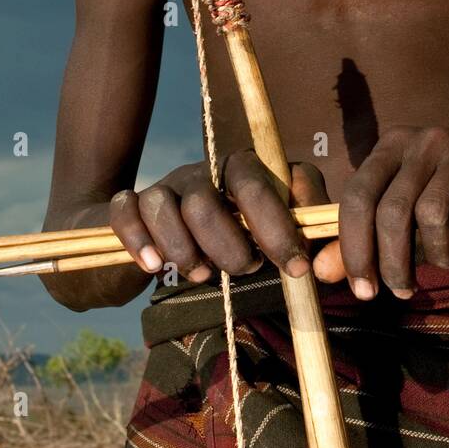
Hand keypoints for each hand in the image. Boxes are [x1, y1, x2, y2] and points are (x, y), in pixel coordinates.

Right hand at [109, 153, 329, 282]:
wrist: (161, 242)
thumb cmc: (233, 242)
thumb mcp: (272, 241)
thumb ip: (304, 245)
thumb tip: (321, 267)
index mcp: (242, 173)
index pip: (260, 181)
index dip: (279, 225)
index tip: (295, 267)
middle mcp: (203, 173)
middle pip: (209, 196)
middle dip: (230, 243)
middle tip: (245, 271)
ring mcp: (164, 186)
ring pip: (165, 204)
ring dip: (184, 248)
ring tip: (202, 275)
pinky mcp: (129, 207)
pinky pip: (126, 211)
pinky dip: (139, 239)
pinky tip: (152, 266)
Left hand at [311, 126, 448, 298]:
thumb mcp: (409, 210)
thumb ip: (366, 238)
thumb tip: (320, 272)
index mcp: (392, 145)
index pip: (357, 196)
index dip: (354, 247)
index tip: (363, 290)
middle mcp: (424, 138)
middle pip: (390, 210)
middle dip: (393, 262)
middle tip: (402, 291)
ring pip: (433, 213)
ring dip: (438, 252)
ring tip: (448, 258)